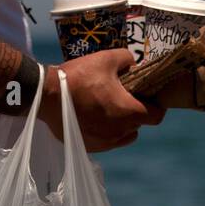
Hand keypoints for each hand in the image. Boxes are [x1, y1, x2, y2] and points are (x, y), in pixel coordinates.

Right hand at [36, 48, 165, 151]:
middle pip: (139, 124)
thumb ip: (126, 59)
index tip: (146, 96)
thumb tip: (133, 63)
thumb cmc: (79, 77)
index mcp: (128, 112)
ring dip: (121, 123)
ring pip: (124, 135)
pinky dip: (105, 131)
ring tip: (107, 107)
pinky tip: (93, 116)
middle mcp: (120, 132)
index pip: (157, 116)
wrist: (47, 96)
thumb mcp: (106, 59)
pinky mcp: (90, 146)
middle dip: (135, 111)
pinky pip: (107, 140)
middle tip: (122, 96)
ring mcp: (105, 142)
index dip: (156, 105)